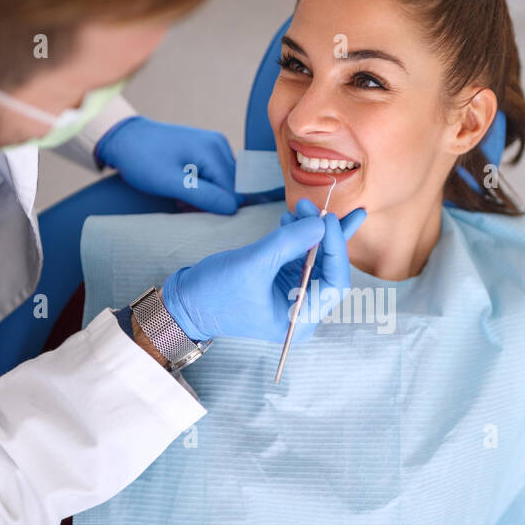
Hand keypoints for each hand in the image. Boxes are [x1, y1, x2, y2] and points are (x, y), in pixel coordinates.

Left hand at [96, 116, 237, 214]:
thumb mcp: (170, 182)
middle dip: (211, 201)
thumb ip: (204, 196)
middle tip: (182, 201)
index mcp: (214, 151)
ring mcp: (215, 145)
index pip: (235, 193)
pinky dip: (202, 187)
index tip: (188, 207)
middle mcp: (220, 145)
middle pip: (232, 188)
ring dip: (205, 196)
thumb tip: (233, 209)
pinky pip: (216, 176)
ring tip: (180, 194)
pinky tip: (184, 186)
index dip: (216, 207)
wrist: (124, 138)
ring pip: (225, 184)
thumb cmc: (142, 159)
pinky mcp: (207, 149)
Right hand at [161, 200, 366, 342]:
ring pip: (317, 257)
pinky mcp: (282, 280)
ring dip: (311, 230)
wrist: (186, 300)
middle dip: (325, 235)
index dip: (337, 249)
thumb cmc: (216, 293)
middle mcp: (303, 308)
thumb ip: (288, 242)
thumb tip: (322, 222)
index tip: (329, 220)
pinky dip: (298, 235)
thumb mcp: (253, 264)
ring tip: (301, 207)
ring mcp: (293, 293)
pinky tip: (291, 218)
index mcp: (300, 318)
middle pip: (330, 268)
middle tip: (318, 206)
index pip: (335, 282)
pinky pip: (300, 254)